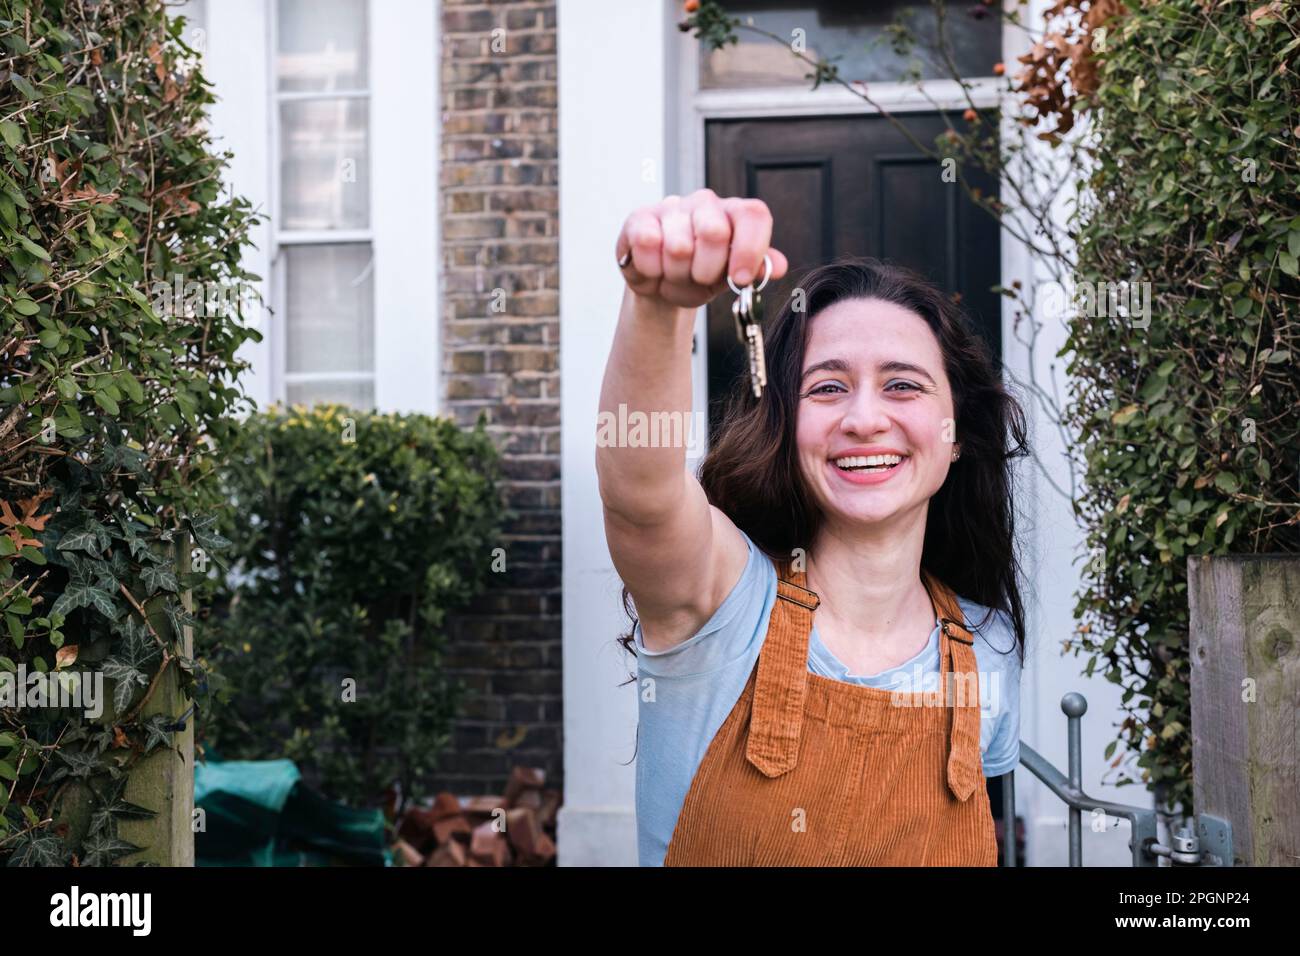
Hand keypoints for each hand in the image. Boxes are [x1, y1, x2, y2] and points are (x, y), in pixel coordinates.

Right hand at [615, 189, 789, 309]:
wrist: (661, 285)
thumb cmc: (699, 275)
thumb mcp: (731, 277)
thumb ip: (757, 269)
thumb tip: (779, 266)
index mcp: (734, 214)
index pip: (753, 215)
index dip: (749, 248)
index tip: (740, 280)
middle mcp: (705, 204)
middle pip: (714, 231)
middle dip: (706, 270)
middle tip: (699, 278)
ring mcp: (672, 207)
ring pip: (678, 246)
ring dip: (676, 274)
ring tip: (675, 275)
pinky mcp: (640, 217)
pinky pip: (647, 243)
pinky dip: (651, 268)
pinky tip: (654, 268)